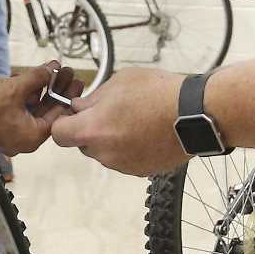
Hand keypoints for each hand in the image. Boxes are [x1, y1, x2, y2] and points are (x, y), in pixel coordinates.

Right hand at [0, 64, 76, 153]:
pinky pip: (17, 111)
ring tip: (50, 71)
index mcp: (30, 139)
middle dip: (55, 92)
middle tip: (67, 73)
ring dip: (40, 91)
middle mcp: (20, 140)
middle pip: (45, 114)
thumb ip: (38, 78)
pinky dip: (25, 96)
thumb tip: (54, 69)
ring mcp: (7, 134)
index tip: (76, 82)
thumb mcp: (16, 88)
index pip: (57, 118)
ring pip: (30, 111)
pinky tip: (30, 78)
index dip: (67, 97)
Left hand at [49, 67, 190, 176]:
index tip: (75, 114)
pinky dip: (129, 148)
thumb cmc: (157, 92)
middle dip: (90, 130)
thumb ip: (93, 99)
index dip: (64, 123)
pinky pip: (125, 159)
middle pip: (83, 144)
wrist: (195, 114)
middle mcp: (104, 153)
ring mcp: (123, 165)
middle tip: (110, 112)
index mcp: (93, 129)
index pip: (59, 134)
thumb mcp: (118, 82)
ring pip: (105, 152)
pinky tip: (145, 132)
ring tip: (134, 120)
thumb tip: (80, 108)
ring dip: (111, 140)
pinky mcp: (141, 171)